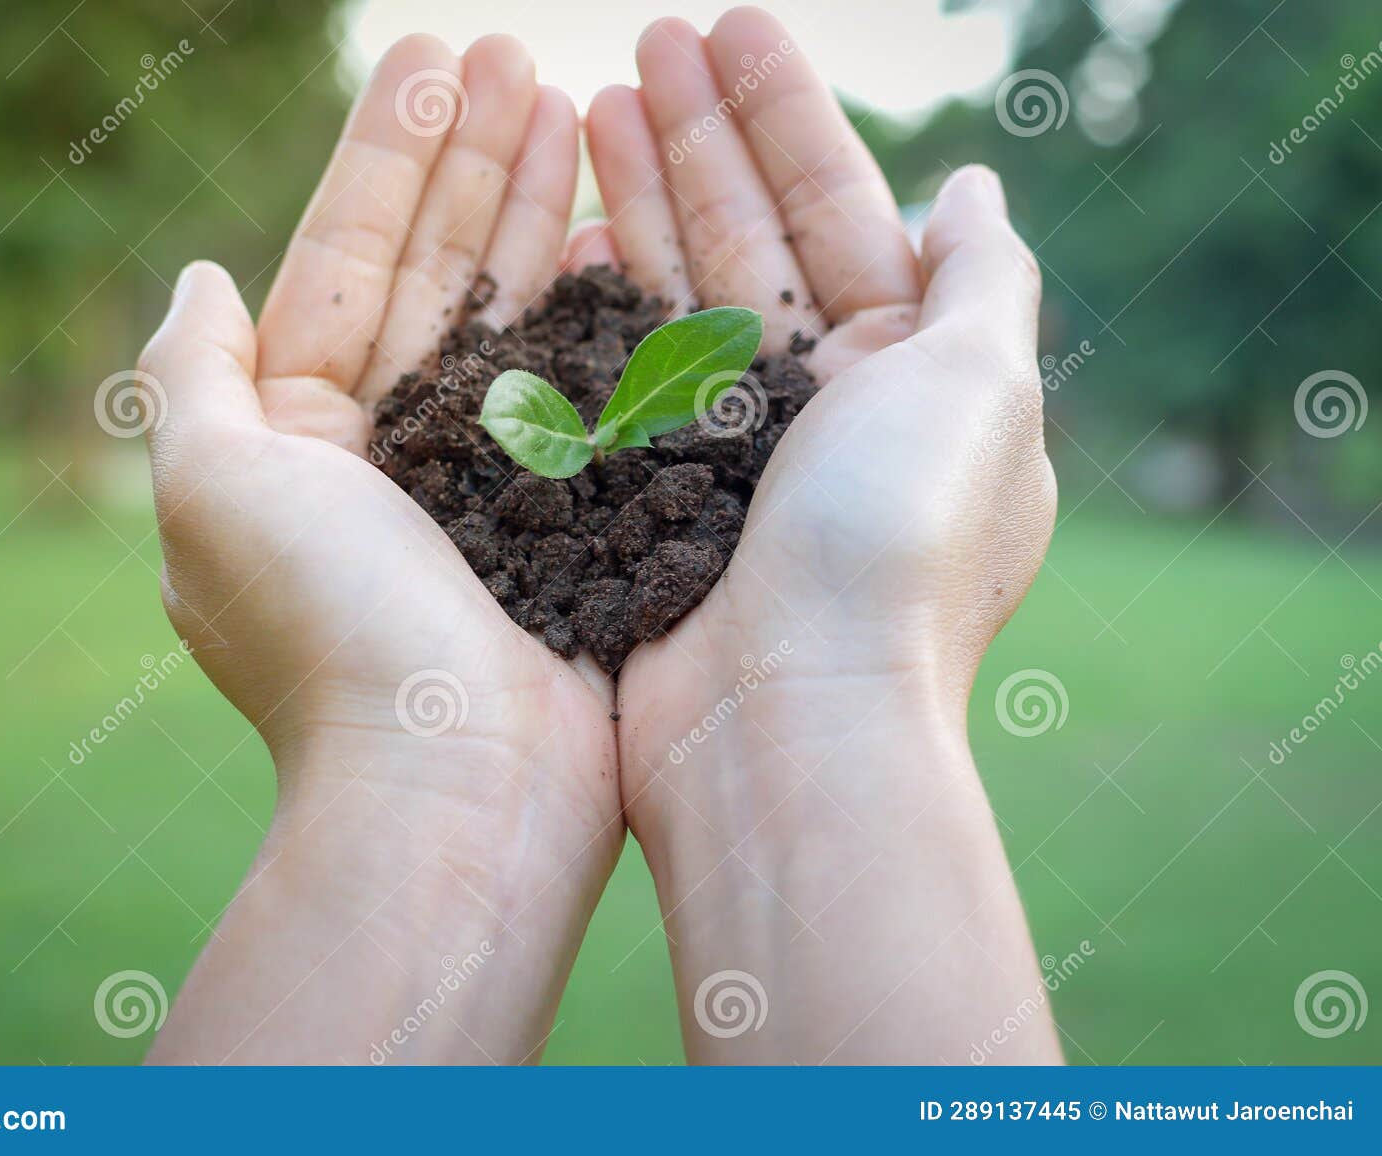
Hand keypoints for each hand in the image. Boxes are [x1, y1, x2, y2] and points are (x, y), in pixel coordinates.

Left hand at [141, 35, 621, 1064]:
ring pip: (521, 318)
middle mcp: (399, 454)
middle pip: (438, 273)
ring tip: (579, 100)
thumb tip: (199, 276)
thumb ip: (193, 372)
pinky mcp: (576, 516)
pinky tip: (626, 223)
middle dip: (474, 160)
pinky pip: (592, 391)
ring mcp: (495, 485)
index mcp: (303, 439)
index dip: (390, 157)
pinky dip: (607, 308)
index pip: (345, 263)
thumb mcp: (210, 489)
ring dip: (542, 207)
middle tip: (519, 51)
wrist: (464, 789)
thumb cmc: (330, 638)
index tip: (435, 56)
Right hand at [584, 9, 1058, 1061]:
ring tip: (585, 96)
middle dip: (700, 136)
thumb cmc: (891, 550)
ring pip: (673, 298)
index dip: (784, 115)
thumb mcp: (979, 390)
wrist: (786, 727)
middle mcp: (814, 411)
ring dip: (639, 195)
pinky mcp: (646, 502)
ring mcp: (722, 459)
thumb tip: (973, 187)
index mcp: (902, 374)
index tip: (725, 26)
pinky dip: (591, 302)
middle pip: (749, 239)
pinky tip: (561, 223)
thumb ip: (981, 279)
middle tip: (640, 42)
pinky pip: (614, 379)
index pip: (839, 212)